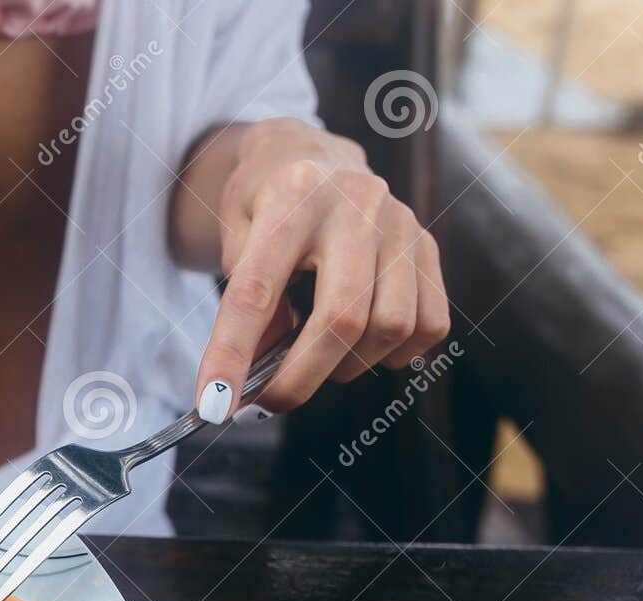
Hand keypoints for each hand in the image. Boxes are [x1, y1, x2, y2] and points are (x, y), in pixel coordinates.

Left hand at [193, 120, 448, 421]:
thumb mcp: (234, 238)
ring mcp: (401, 223)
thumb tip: (255, 376)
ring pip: (390, 327)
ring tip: (319, 358)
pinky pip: (427, 324)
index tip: (214, 403)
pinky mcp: (428, 245)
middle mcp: (356, 204)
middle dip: (300, 379)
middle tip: (270, 401)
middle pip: (341, 318)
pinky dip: (396, 354)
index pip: (257, 290)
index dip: (232, 354)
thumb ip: (242, 304)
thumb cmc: (263, 204)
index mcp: (292, 196)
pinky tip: (364, 345)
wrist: (310, 154)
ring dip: (348, 366)